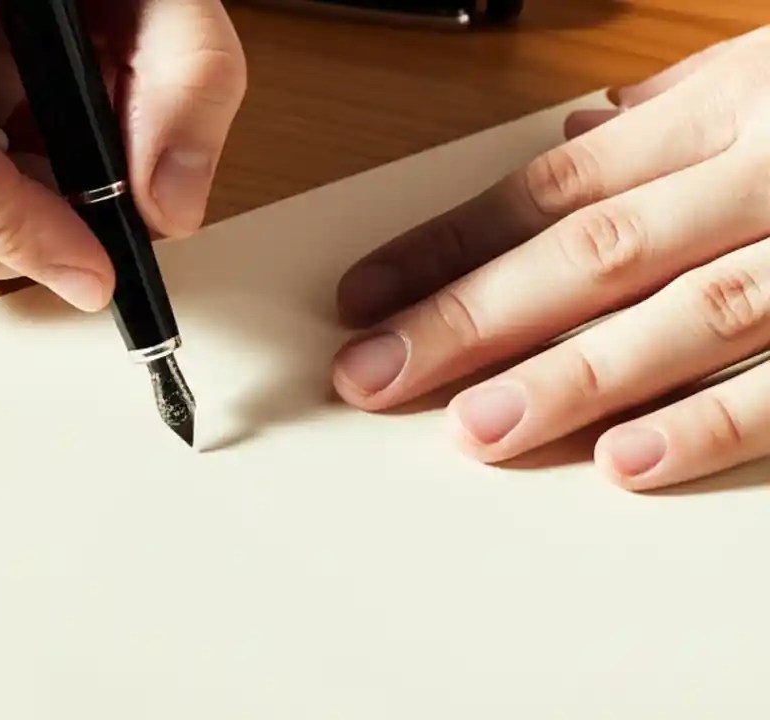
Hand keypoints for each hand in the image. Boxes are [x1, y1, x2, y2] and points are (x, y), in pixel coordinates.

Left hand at [333, 28, 769, 490]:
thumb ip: (673, 108)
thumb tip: (572, 139)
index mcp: (730, 105)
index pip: (552, 186)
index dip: (450, 244)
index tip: (367, 297)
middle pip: (593, 254)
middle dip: (473, 320)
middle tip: (378, 375)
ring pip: (686, 317)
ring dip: (575, 381)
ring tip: (480, 429)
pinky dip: (720, 424)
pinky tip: (633, 463)